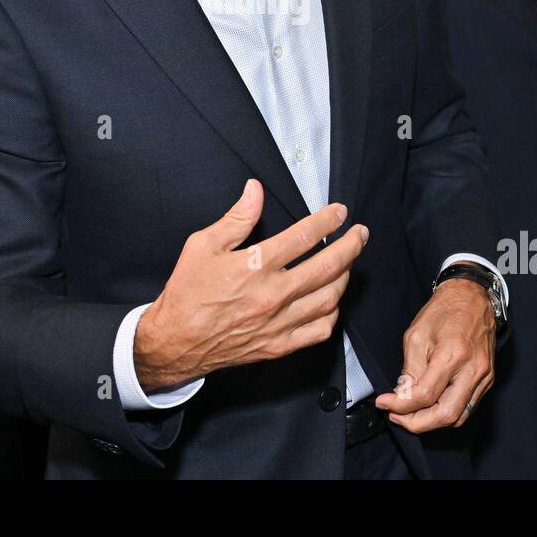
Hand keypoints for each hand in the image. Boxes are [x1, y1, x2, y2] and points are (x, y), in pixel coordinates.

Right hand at [135, 179, 368, 390]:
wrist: (176, 342)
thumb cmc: (187, 292)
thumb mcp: (203, 245)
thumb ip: (236, 218)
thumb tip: (255, 190)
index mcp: (255, 266)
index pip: (304, 236)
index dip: (327, 220)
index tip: (339, 212)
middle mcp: (273, 294)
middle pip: (328, 266)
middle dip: (351, 246)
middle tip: (359, 234)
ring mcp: (279, 323)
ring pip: (329, 298)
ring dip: (345, 277)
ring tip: (348, 262)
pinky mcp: (279, 345)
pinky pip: (319, 330)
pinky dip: (332, 313)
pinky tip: (331, 300)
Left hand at [374, 278, 494, 431]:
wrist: (472, 298)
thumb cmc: (444, 312)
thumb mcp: (416, 335)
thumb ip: (410, 369)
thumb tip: (403, 397)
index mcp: (453, 354)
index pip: (426, 394)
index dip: (401, 405)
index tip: (384, 404)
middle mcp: (473, 369)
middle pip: (446, 414)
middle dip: (418, 423)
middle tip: (397, 417)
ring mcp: (483, 376)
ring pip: (459, 416)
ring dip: (432, 422)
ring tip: (411, 414)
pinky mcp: (487, 379)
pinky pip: (467, 407)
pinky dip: (447, 412)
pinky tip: (430, 407)